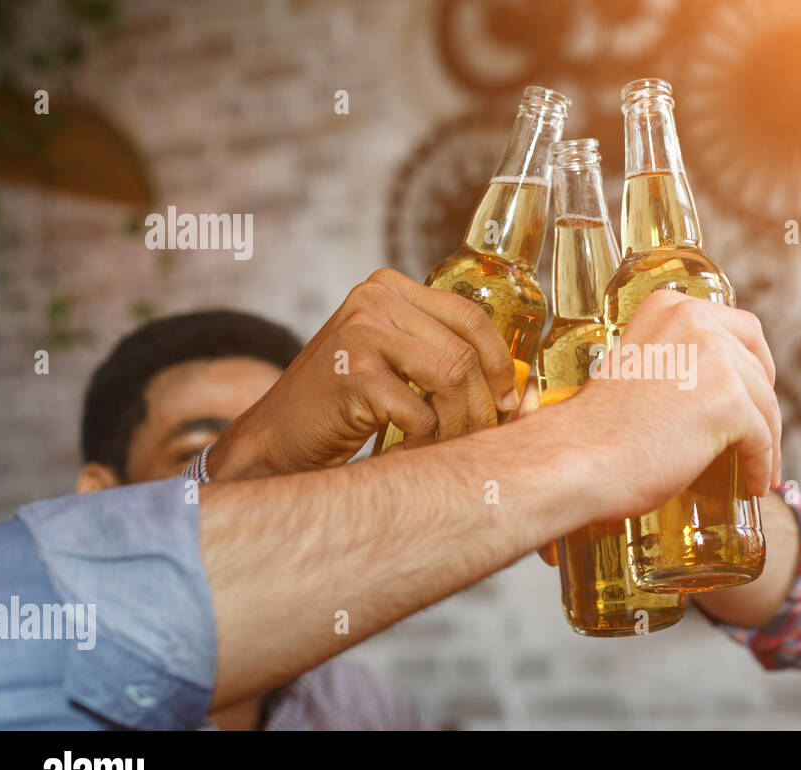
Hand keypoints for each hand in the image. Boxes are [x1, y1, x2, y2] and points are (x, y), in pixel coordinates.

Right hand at [209, 268, 518, 479]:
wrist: (277, 439)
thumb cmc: (344, 405)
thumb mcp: (395, 364)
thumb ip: (443, 357)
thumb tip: (523, 390)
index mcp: (389, 287)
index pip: (470, 315)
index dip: (499, 361)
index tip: (508, 399)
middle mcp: (375, 298)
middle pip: (464, 352)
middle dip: (483, 403)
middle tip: (483, 436)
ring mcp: (362, 332)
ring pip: (451, 380)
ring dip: (458, 425)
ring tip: (446, 448)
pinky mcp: (354, 373)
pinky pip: (421, 413)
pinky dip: (423, 442)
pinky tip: (407, 452)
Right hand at [535, 288, 780, 524]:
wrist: (576, 458)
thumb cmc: (595, 430)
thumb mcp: (636, 368)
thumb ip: (670, 362)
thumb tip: (710, 388)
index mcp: (669, 307)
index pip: (739, 327)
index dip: (754, 362)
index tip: (753, 390)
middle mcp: (695, 320)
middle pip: (757, 364)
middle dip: (764, 401)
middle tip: (762, 429)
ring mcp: (715, 358)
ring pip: (765, 403)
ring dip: (768, 439)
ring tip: (759, 470)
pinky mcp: (728, 402)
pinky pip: (762, 437)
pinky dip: (763, 463)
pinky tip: (755, 482)